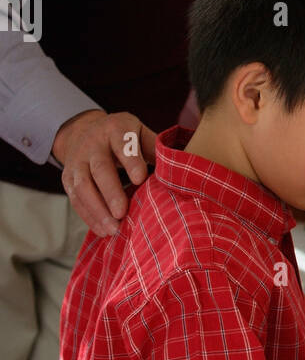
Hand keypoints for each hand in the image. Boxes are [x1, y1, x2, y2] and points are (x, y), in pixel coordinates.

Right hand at [53, 110, 156, 236]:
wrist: (84, 130)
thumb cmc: (123, 137)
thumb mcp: (140, 133)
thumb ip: (157, 148)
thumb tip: (181, 166)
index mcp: (116, 129)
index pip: (123, 143)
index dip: (131, 161)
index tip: (141, 179)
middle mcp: (93, 144)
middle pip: (100, 168)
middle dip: (110, 192)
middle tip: (121, 213)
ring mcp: (77, 161)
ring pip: (82, 187)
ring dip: (97, 210)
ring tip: (112, 230)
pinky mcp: (67, 178)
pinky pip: (75, 199)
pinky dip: (88, 216)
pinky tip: (102, 230)